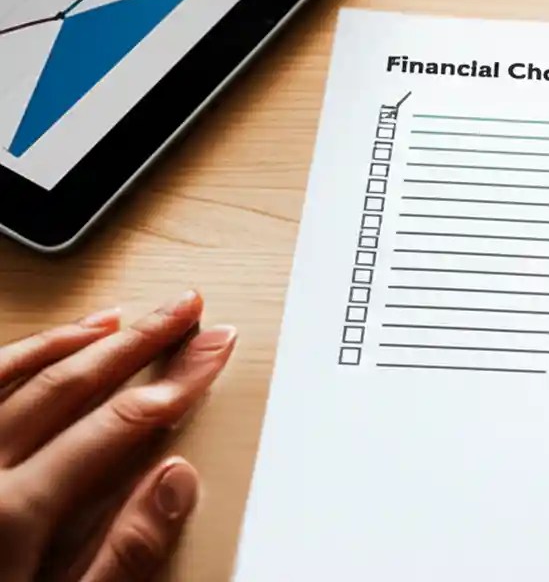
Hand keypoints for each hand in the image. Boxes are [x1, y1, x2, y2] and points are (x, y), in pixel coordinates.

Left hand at [0, 292, 235, 581]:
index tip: (213, 349)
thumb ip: (122, 554)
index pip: (118, 423)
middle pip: (70, 382)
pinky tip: (32, 348)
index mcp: (13, 513)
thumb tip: (175, 482)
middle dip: (139, 340)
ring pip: (10, 374)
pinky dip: (7, 360)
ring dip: (73, 340)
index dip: (176, 380)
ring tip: (122, 319)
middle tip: (185, 309)